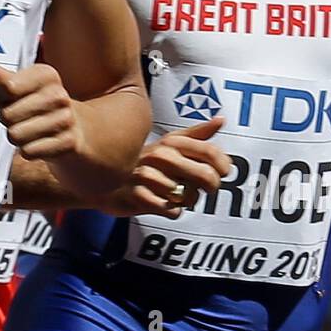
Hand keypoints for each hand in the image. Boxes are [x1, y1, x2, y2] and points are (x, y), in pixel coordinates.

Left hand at [0, 63, 81, 164]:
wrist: (72, 127)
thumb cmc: (38, 105)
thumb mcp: (20, 86)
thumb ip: (1, 79)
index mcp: (46, 75)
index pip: (7, 87)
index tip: (2, 99)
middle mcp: (58, 95)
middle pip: (7, 114)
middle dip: (6, 119)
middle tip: (16, 117)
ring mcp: (65, 119)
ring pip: (15, 135)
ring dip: (15, 136)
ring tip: (27, 130)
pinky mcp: (67, 143)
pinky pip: (28, 151)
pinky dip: (28, 150)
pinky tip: (37, 142)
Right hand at [101, 117, 229, 216]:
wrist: (106, 178)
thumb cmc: (146, 162)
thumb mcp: (170, 144)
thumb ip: (197, 134)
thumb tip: (221, 119)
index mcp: (170, 142)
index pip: (208, 151)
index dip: (223, 164)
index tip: (225, 172)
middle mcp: (160, 156)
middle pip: (205, 176)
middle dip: (211, 186)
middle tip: (206, 189)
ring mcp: (147, 175)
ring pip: (188, 196)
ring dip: (187, 201)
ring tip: (176, 195)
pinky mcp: (137, 195)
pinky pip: (170, 210)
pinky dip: (172, 211)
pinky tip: (164, 204)